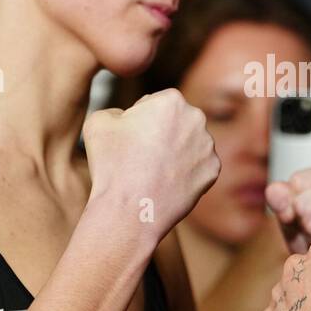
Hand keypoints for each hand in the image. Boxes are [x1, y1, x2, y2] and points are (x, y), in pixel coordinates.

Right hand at [82, 89, 219, 241]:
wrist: (131, 211)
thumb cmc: (112, 165)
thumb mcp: (97, 122)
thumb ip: (115, 110)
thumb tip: (125, 117)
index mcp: (172, 100)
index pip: (155, 103)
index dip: (139, 120)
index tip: (131, 140)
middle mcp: (196, 118)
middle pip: (176, 121)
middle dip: (162, 133)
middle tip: (142, 156)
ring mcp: (208, 145)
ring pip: (188, 143)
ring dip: (175, 152)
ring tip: (153, 171)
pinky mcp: (213, 170)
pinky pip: (197, 166)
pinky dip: (185, 172)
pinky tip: (167, 182)